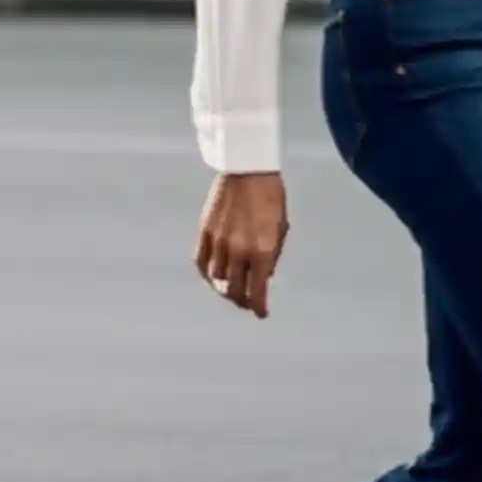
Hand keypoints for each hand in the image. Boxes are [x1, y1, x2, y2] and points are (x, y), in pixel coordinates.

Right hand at [194, 172, 288, 318]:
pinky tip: (214, 277)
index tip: (261, 313)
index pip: (257, 291)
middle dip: (242, 301)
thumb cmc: (271, 196)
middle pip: (234, 290)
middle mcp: (238, 250)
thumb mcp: (280, 228)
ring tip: (232, 290)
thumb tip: (264, 278)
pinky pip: (201, 262)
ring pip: (216, 280)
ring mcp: (219, 241)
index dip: (258, 307)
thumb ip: (272, 256)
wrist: (248, 168)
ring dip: (224, 289)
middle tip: (247, 303)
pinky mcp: (204, 231)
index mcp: (262, 250)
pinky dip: (207, 275)